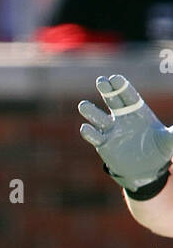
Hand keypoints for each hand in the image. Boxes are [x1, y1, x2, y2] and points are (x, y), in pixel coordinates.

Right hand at [79, 74, 172, 189]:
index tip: (115, 78)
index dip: (122, 86)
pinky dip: (90, 132)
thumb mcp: (168, 141)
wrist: (147, 168)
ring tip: (83, 106)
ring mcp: (111, 130)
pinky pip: (95, 136)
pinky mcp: (103, 144)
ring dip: (91, 111)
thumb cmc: (159, 149)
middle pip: (112, 100)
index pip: (129, 95)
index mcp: (137, 110)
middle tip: (101, 81)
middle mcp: (122, 117)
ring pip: (98, 117)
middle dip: (107, 91)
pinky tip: (85, 128)